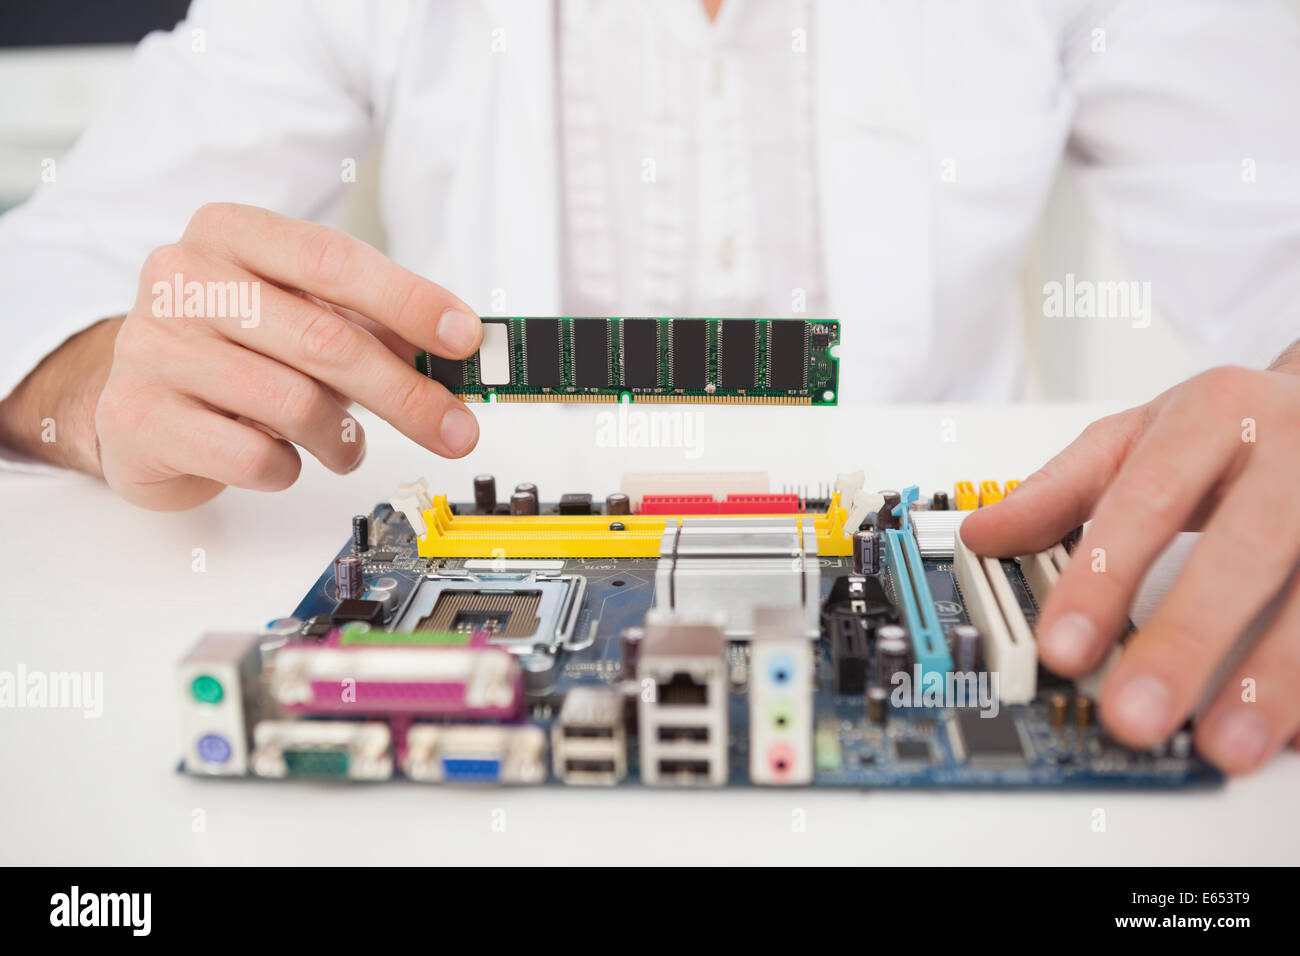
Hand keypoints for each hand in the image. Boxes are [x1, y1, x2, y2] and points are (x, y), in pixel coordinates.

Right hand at [2, 203, 481, 509]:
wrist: (138, 399)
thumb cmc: (235, 350)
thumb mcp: (301, 316)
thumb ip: (371, 324)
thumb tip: (457, 352)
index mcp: (229, 232)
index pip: (334, 260)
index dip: (409, 300)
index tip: (464, 339)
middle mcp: (183, 278)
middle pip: (324, 339)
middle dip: (406, 393)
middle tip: (456, 430)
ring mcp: (153, 347)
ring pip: (294, 404)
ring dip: (343, 439)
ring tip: (345, 446)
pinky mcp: (139, 418)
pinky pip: (253, 458)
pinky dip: (288, 469)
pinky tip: (280, 458)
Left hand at [961, 355, 1299, 773]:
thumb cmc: (1229, 427)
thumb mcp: (1140, 435)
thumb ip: (1062, 488)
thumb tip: (984, 534)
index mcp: (1212, 417)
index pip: (1145, 501)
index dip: (1101, 578)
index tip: (1062, 648)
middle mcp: (1289, 454)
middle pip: (1243, 551)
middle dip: (1187, 639)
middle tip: (1135, 713)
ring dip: (1272, 678)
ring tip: (1225, 745)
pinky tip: (1288, 732)